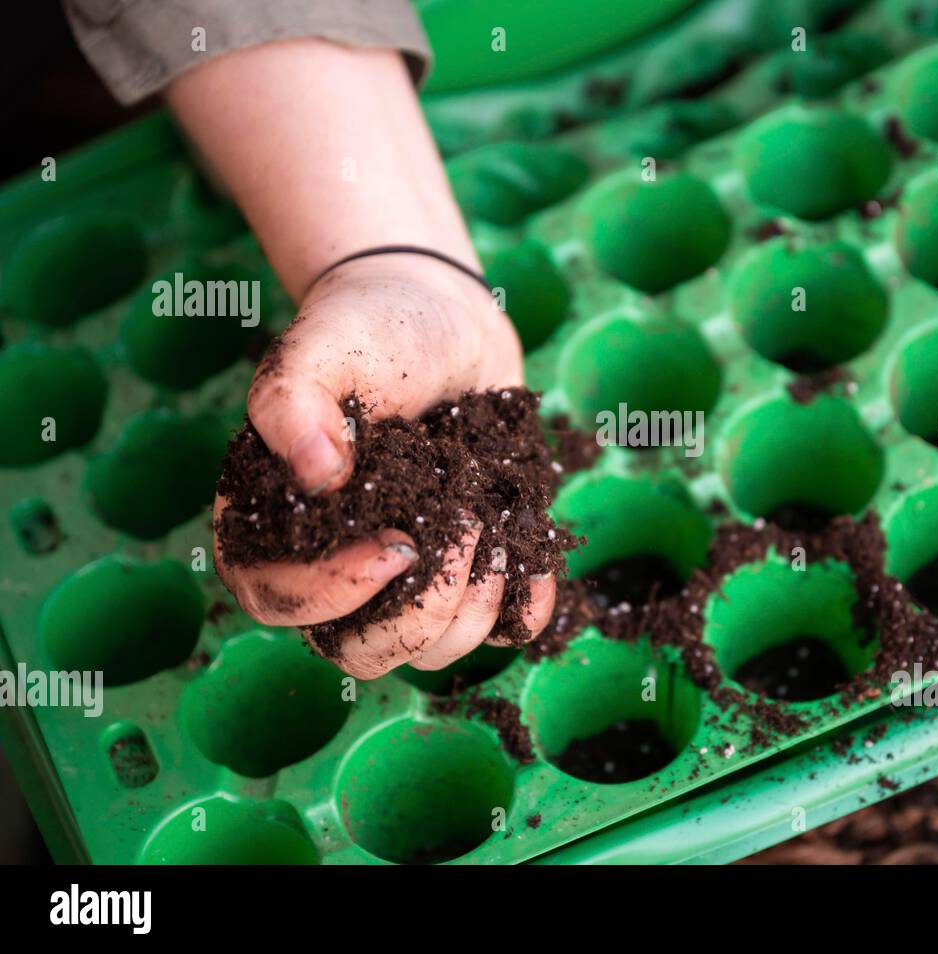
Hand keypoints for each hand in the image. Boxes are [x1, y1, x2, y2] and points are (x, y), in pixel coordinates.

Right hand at [213, 254, 556, 677]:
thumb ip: (294, 399)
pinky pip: (500, 626)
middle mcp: (339, 566)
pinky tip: (528, 551)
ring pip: (430, 651)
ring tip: (495, 525)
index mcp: (279, 524)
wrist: (445, 318)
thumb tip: (314, 471)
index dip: (333, 594)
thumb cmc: (370, 331)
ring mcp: (409, 576)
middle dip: (419, 616)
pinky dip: (524, 607)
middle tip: (465, 532)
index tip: (396, 543)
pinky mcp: (471, 568)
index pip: (277, 601)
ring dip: (474, 607)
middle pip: (358, 652)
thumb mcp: (322, 347)